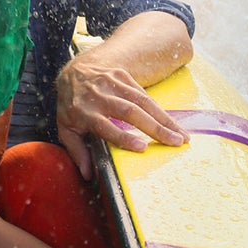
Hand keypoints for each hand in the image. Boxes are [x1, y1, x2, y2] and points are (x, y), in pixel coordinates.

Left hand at [56, 55, 186, 177]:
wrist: (74, 72)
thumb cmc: (72, 106)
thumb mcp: (66, 128)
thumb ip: (76, 150)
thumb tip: (88, 175)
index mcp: (83, 112)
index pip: (105, 126)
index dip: (124, 137)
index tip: (143, 148)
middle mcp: (99, 96)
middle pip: (129, 112)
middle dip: (154, 128)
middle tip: (174, 142)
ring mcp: (112, 83)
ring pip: (142, 101)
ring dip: (164, 119)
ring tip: (181, 135)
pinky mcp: (123, 76)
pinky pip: (144, 94)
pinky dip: (160, 109)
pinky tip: (172, 123)